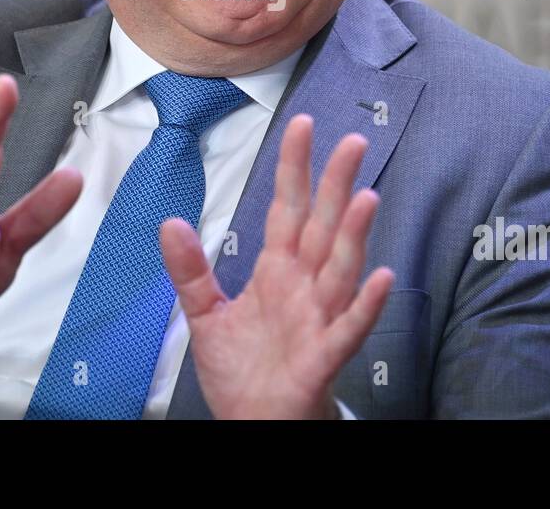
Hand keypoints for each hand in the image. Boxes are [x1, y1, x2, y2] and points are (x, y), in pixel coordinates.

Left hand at [160, 113, 393, 418]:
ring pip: (339, 270)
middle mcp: (304, 288)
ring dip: (353, 236)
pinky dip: (364, 305)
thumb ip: (190, 270)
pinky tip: (380, 278)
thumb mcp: (205, 315)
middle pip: (322, 227)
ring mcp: (318, 320)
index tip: (303, 127)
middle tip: (352, 143)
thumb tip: (170, 223)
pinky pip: (347, 329)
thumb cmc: (241, 372)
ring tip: (364, 198)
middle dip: (335, 185)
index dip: (295, 168)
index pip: (288, 208)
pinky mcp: (322, 357)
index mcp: (277, 271)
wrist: (251, 423)